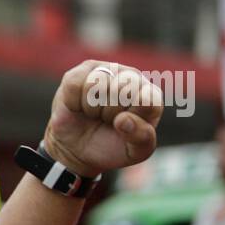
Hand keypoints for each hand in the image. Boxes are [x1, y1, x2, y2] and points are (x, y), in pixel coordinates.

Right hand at [43, 62, 163, 178]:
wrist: (76, 150)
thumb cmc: (110, 146)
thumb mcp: (134, 152)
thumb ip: (141, 138)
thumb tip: (123, 119)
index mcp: (149, 95)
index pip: (147, 97)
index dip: (132, 117)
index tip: (124, 126)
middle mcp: (130, 77)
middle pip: (122, 88)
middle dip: (110, 112)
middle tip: (107, 121)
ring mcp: (104, 72)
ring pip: (97, 84)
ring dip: (92, 108)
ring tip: (94, 114)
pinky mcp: (79, 74)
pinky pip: (76, 85)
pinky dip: (75, 103)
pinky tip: (79, 107)